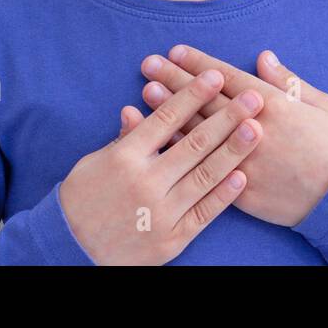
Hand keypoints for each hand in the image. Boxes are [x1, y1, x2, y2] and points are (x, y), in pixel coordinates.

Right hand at [58, 68, 264, 264]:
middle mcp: (145, 182)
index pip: (166, 119)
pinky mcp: (171, 239)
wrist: (72, 251)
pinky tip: (242, 175)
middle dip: (226, 118)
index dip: (192, 96)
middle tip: (251, 98)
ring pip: (204, 176)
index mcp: (126, 157)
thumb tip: (135, 109)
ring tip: (256, 130)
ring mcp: (160, 212)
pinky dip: (224, 194)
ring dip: (233, 151)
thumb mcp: (95, 162)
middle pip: (193, 144)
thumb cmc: (84, 199)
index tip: (215, 76)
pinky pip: (203, 213)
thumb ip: (123, 138)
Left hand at [135, 45, 327, 227]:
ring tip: (144, 93)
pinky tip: (161, 142)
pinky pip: (203, 168)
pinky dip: (180, 154)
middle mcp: (254, 129)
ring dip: (170, 111)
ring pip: (199, 131)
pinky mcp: (240, 189)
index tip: (176, 50)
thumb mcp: (322, 104)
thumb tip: (263, 57)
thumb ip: (289, 80)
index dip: (199, 63)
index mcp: (274, 105)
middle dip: (175, 80)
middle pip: (206, 100)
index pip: (228, 78)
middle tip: (148, 64)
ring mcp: (244, 160)